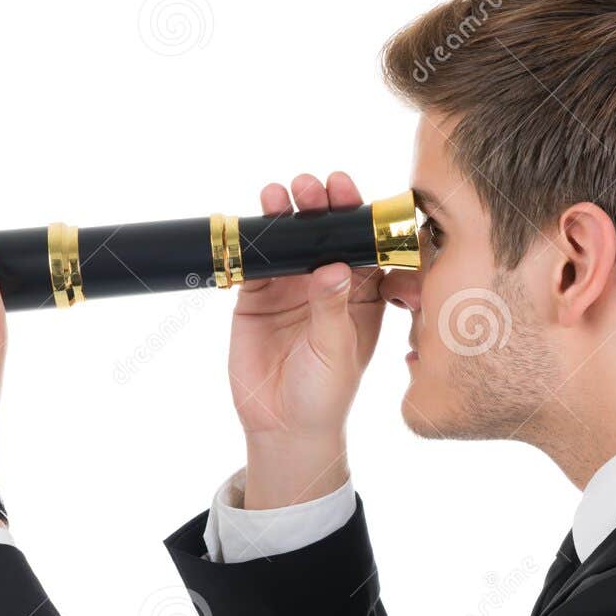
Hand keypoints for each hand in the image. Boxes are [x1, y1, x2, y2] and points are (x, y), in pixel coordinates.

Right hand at [227, 172, 384, 507]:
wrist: (281, 427)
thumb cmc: (324, 394)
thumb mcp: (336, 352)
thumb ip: (332, 309)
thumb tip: (333, 268)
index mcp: (362, 293)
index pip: (362, 243)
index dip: (356, 216)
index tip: (347, 192)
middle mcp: (328, 283)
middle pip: (326, 233)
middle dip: (320, 206)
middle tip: (311, 188)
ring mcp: (291, 287)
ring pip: (290, 240)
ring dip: (285, 214)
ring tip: (279, 195)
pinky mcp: (257, 298)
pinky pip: (255, 261)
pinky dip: (252, 241)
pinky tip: (252, 222)